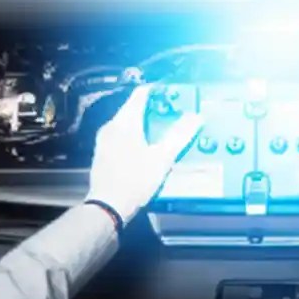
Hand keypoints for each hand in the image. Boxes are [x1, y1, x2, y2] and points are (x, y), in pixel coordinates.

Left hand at [84, 86, 202, 226]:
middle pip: (132, 109)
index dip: (156, 90)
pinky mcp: (102, 154)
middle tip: (169, 112)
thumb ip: (179, 135)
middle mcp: (111, 127)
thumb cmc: (135, 180)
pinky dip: (133, 135)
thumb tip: (197, 116)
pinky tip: (143, 146)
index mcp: (125, 122)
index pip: (140, 95)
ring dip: (142, 122)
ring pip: (125, 123)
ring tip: (159, 129)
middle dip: (151, 108)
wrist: (107, 207)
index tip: (170, 92)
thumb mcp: (162, 158)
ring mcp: (104, 141)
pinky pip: (120, 135)